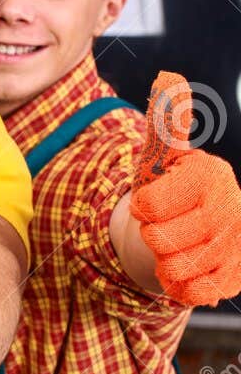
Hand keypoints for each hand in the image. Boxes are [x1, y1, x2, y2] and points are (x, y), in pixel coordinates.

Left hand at [130, 71, 240, 305]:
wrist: (190, 230)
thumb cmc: (169, 190)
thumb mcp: (160, 159)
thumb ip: (164, 124)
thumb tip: (169, 81)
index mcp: (211, 176)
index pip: (149, 204)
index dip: (142, 206)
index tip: (151, 200)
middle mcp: (232, 208)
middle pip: (159, 238)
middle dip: (152, 234)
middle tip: (164, 224)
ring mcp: (237, 245)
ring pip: (174, 267)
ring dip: (163, 260)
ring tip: (173, 245)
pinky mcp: (235, 278)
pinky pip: (192, 293)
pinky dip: (178, 285)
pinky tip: (184, 268)